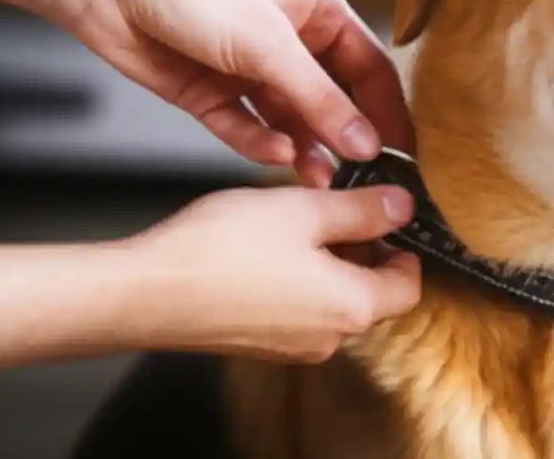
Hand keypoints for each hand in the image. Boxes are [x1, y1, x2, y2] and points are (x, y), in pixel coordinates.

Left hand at [73, 0, 411, 185]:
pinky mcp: (214, 96)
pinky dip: (261, 144)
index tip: (403, 155)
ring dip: (307, 150)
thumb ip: (319, 99)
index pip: (370, 69)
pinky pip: (249, 130)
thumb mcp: (268, 44)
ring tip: (319, 179)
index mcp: (317, 12)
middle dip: (347, 138)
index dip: (387, 111)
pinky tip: (274, 153)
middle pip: (335, 101)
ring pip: (293, 123)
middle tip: (363, 179)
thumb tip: (367, 143)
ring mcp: (251, 72)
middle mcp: (290, 43)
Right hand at [124, 185, 419, 362]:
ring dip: (326, 263)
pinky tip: (264, 249)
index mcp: (353, 307)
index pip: (409, 285)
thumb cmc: (221, 250)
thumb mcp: (305, 210)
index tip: (385, 216)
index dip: (404, 247)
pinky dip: (295, 281)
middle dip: (362, 251)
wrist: (144, 293)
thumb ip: (362, 210)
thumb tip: (402, 207)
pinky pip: (297, 312)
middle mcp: (329, 338)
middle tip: (335, 209)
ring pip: (332, 301)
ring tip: (293, 223)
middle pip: (372, 294)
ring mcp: (292, 347)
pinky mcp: (259, 345)